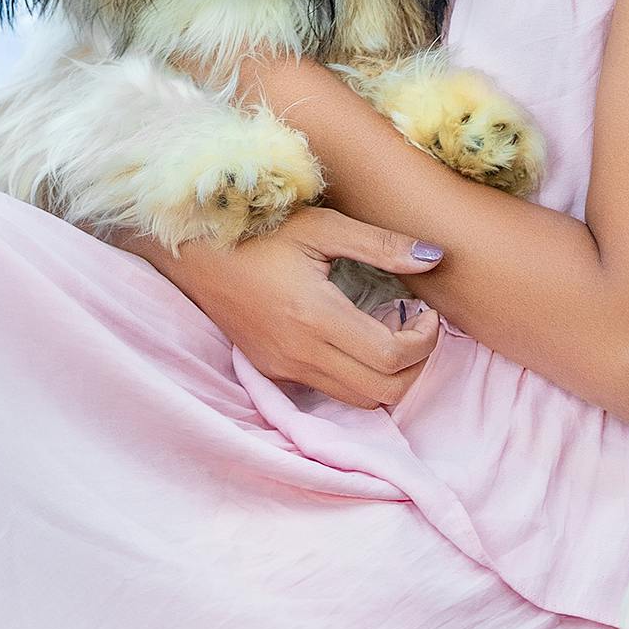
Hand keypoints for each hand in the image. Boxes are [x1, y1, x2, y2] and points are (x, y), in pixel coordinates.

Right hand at [154, 206, 443, 406]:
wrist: (193, 252)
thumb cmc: (258, 231)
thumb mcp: (321, 227)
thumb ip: (380, 244)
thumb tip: (436, 257)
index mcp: (314, 316)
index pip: (391, 358)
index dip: (424, 341)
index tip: (426, 311)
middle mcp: (300, 354)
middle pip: (384, 393)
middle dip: (416, 365)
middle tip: (415, 325)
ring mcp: (284, 369)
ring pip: (360, 401)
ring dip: (389, 375)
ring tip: (389, 331)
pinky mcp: (273, 373)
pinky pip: (331, 392)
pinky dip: (359, 377)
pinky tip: (356, 339)